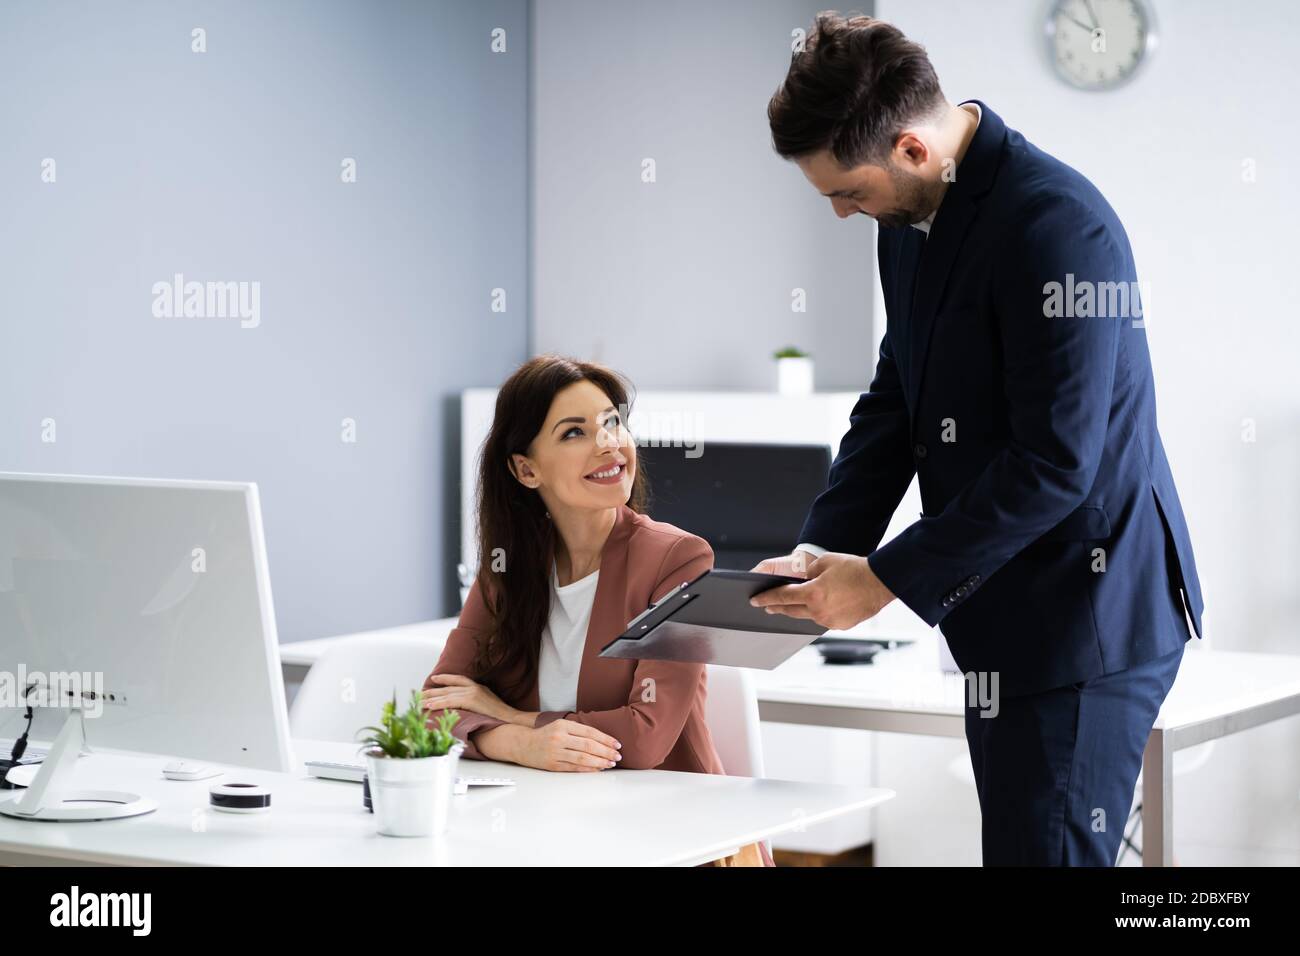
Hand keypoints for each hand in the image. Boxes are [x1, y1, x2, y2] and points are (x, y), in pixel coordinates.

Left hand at [421, 674, 517, 722]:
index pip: (459, 679)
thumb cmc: (501, 716)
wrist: (511, 718)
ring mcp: (472, 693)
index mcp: (478, 687)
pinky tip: (429, 706)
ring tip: (419, 700)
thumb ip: (477, 703)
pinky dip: (438, 703)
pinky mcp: (471, 700)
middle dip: (433, 690)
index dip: (446, 678)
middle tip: (420, 693)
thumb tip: (467, 709)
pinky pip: (450, 701)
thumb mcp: (488, 704)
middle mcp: (474, 687)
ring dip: (432, 698)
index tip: (435, 678)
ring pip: (447, 694)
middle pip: (449, 687)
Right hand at [513, 719, 622, 771]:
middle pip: (588, 745)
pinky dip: (588, 769)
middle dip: (606, 752)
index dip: (605, 739)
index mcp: (563, 725)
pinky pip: (574, 768)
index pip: (589, 732)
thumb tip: (602, 741)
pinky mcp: (552, 765)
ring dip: (599, 762)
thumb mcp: (560, 726)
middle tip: (618, 756)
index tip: (617, 744)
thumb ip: (578, 731)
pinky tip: (597, 769)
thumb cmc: (545, 735)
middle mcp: (559, 737)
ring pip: (582, 758)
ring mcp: (555, 752)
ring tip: (610, 764)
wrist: (522, 744)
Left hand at [748, 551, 894, 629]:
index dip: (766, 598)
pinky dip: (820, 612)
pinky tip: (824, 604)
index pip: (782, 597)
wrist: (879, 582)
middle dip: (778, 608)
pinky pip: (824, 619)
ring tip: (798, 602)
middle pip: (791, 611)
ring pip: (808, 616)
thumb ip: (808, 572)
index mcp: (812, 594)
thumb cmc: (854, 569)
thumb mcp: (824, 562)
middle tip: (768, 606)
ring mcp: (830, 621)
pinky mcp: (840, 625)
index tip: (755, 601)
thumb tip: (802, 581)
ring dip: (801, 609)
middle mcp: (819, 611)